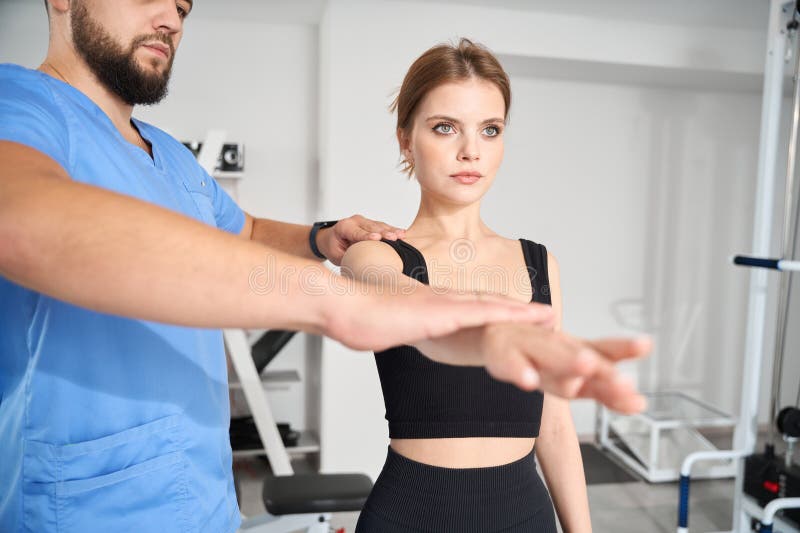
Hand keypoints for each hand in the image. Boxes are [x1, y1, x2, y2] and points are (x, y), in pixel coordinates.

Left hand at [316, 214, 405, 264]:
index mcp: (344, 227)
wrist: (330, 238)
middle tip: (395, 238)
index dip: (368, 235)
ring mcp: (364, 221)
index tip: (378, 238)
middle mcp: (355, 221)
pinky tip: (402, 233)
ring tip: (402, 235)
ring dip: (391, 230)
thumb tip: (363, 266)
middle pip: (372, 227)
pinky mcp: (371, 224)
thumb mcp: (336, 256)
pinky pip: (383, 226)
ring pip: (379, 225)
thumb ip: (349, 258)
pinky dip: (392, 230)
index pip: (358, 232)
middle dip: (384, 232)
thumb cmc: (333, 247)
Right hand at [323, 287, 553, 353]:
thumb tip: (402, 331)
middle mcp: (442, 301)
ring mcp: (441, 305)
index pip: (472, 307)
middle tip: (548, 316)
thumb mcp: (386, 325)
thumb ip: (400, 326)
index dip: (498, 311)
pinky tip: (521, 317)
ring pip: (490, 307)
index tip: (519, 316)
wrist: (340, 308)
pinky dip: (504, 314)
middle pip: (488, 304)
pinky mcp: (437, 312)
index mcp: (432, 306)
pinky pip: (478, 313)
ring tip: (549, 317)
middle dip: (519, 312)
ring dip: (521, 313)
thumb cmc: (356, 318)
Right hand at [479, 324, 650, 412]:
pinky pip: (509, 364)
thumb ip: (601, 389)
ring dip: (567, 361)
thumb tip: (639, 404)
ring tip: (587, 367)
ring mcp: (527, 346)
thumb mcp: (569, 371)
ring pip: (549, 354)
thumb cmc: (533, 353)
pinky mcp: (500, 355)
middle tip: (623, 380)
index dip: (623, 348)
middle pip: (580, 355)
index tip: (646, 345)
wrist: (488, 335)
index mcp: (572, 349)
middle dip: (601, 368)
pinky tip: (529, 381)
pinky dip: (519, 371)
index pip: (602, 348)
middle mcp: (554, 345)